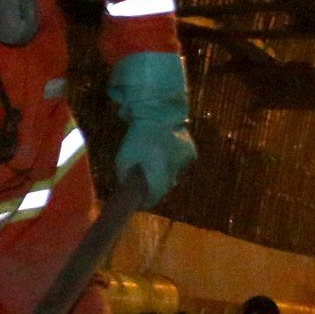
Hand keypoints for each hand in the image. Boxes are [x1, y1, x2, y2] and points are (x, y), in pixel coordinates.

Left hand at [108, 51, 195, 203]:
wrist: (158, 112)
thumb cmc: (136, 136)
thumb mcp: (123, 158)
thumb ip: (126, 178)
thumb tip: (130, 191)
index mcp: (158, 170)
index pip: (154, 196)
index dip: (145, 201)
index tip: (139, 202)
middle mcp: (174, 168)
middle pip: (165, 188)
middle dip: (154, 186)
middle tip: (144, 180)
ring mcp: (185, 161)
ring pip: (173, 177)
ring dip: (164, 175)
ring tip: (154, 162)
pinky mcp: (192, 154)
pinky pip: (180, 166)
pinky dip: (172, 164)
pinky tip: (165, 153)